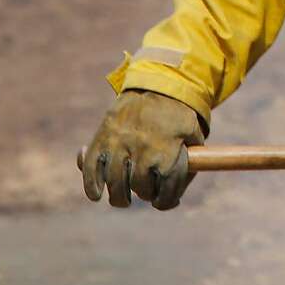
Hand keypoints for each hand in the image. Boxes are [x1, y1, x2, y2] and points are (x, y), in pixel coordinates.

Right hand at [78, 89, 205, 209]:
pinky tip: (96, 194)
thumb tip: (175, 197)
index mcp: (169, 150)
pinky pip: (91, 167)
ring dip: (119, 197)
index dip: (167, 201)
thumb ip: (189, 165)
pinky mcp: (103, 137)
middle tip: (144, 192)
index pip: (166, 190)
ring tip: (123, 199)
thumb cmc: (178, 116)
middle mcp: (143, 148)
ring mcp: (120, 142)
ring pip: (115, 182)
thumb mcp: (194, 136)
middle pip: (139, 188)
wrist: (158, 84)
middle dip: (144, 194)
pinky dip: (91, 184)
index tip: (164, 201)